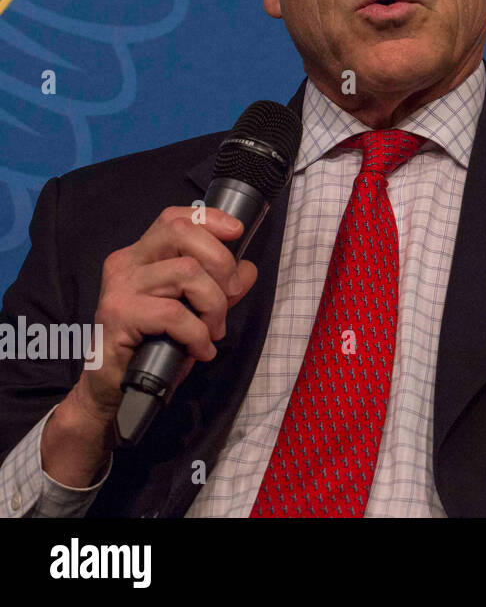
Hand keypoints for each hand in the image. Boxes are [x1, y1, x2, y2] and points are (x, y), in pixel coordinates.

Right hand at [41, 206, 257, 486]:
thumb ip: (221, 287)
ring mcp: (120, 287)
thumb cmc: (156, 343)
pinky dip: (197, 333)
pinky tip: (199, 350)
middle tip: (230, 296)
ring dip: (213, 305)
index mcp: (142, 254)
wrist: (116, 388)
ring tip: (213, 330)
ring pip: (187, 272)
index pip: (175, 218)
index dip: (210, 218)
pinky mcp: (119, 316)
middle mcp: (126, 263)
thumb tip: (248, 269)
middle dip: (221, 262)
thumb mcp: (196, 309)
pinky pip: (174, 314)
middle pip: (182, 234)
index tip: (237, 232)